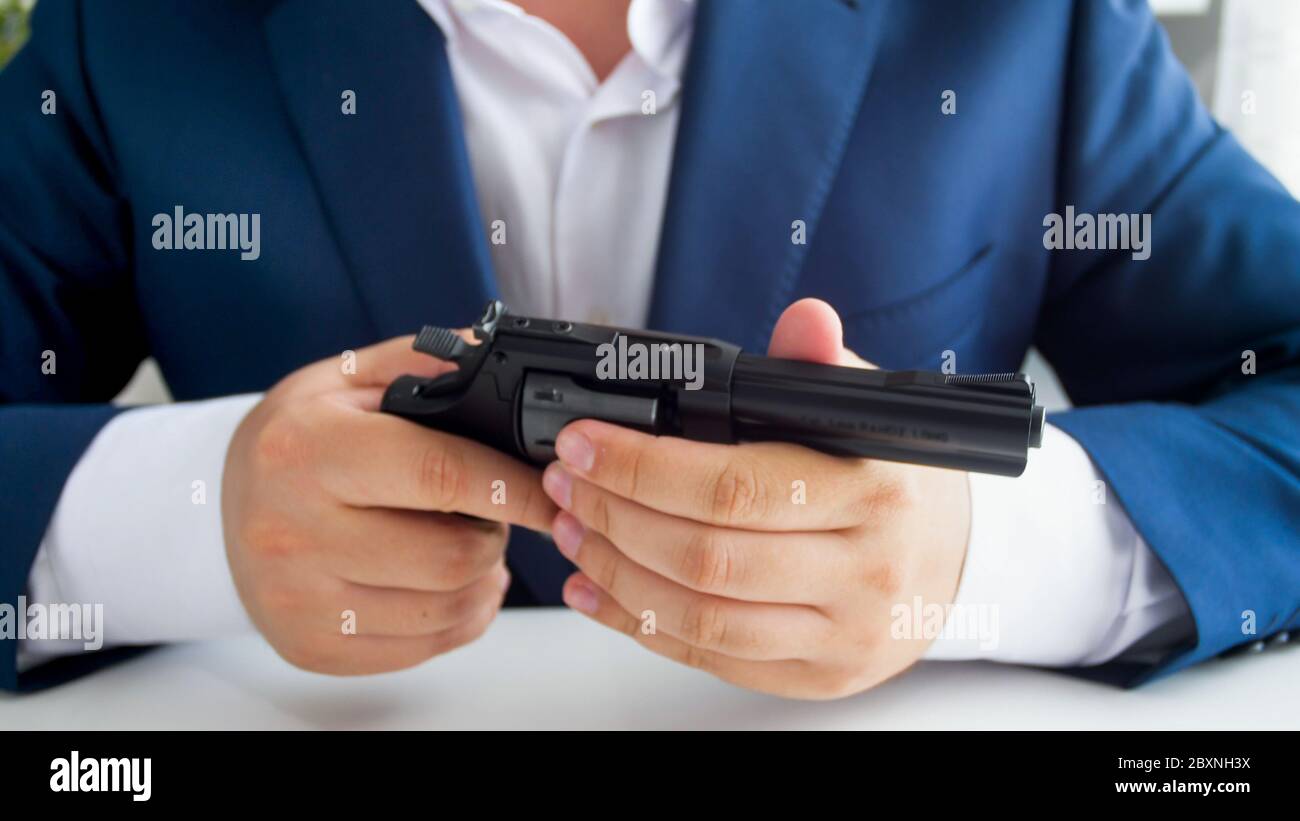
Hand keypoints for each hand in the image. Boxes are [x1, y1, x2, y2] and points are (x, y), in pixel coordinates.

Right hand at [222, 335, 555, 673]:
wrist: (214, 509)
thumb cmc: (295, 440)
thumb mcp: (346, 380)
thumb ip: (427, 366)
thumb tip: (503, 359)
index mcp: (306, 450)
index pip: (438, 474)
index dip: (514, 485)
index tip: (556, 487)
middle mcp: (294, 533)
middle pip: (453, 555)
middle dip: (495, 531)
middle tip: (487, 510)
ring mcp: (301, 601)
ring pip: (448, 606)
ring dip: (482, 575)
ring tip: (466, 542)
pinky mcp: (314, 647)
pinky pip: (426, 646)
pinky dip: (459, 615)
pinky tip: (447, 583)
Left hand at [540, 299, 970, 698]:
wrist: (956, 565)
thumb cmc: (896, 484)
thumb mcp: (869, 413)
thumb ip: (821, 369)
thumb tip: (807, 320)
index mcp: (876, 493)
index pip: (737, 487)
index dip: (644, 468)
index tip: (585, 444)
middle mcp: (865, 572)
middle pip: (708, 558)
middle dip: (615, 517)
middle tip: (567, 486)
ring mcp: (842, 635)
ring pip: (702, 617)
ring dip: (617, 574)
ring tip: (573, 532)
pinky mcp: (816, 676)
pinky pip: (713, 659)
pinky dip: (642, 624)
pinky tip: (600, 590)